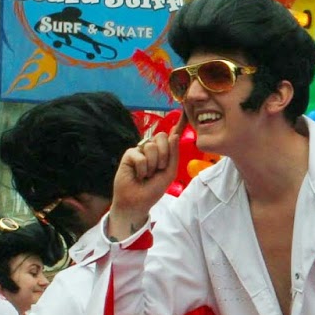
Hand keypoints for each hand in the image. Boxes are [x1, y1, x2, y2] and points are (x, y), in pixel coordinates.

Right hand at [108, 121, 181, 238]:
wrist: (138, 201)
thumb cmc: (153, 188)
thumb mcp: (169, 172)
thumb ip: (173, 154)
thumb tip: (174, 134)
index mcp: (164, 152)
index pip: (170, 136)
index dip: (178, 124)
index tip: (185, 112)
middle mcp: (152, 148)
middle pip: (162, 137)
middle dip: (164, 155)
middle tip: (158, 169)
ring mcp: (140, 150)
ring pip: (151, 146)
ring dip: (152, 165)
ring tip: (147, 174)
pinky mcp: (129, 154)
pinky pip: (140, 155)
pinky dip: (142, 168)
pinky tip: (138, 175)